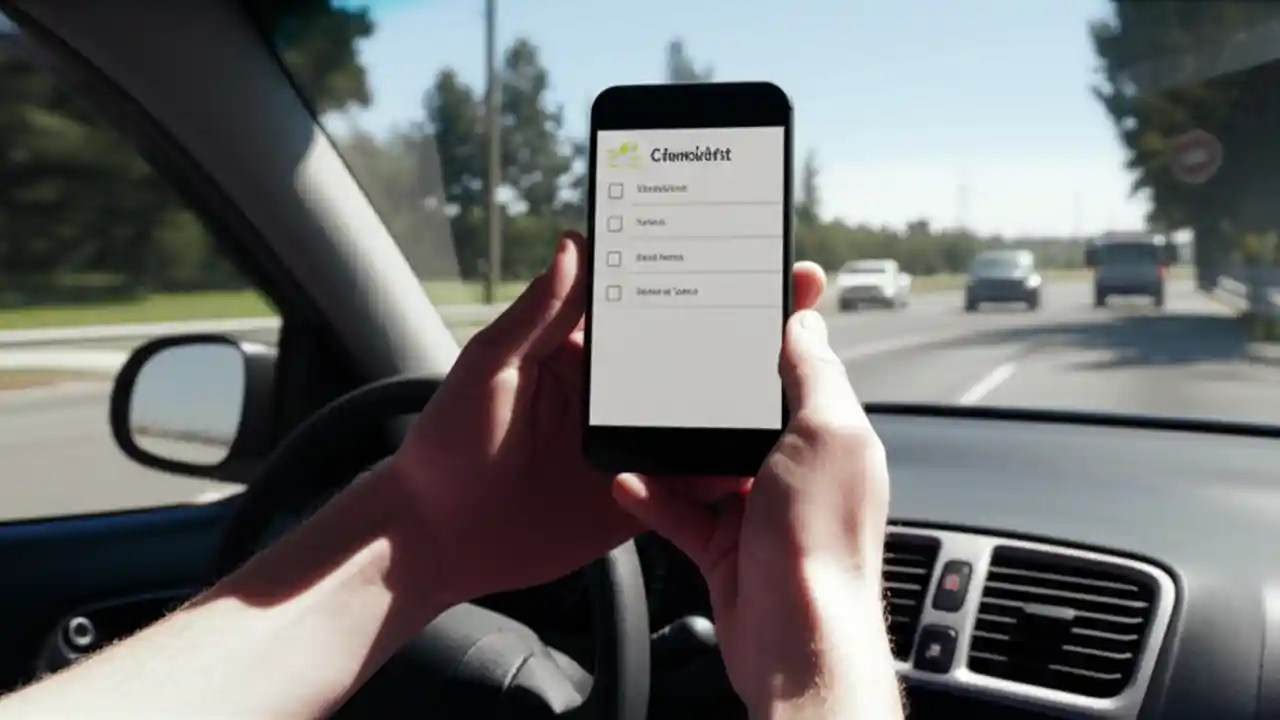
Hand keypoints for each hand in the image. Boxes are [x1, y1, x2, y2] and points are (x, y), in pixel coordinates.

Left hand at [383, 231, 827, 606]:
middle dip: (744, 323)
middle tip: (796, 290)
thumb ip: (538, 314)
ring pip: (701, 411)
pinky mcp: (636, 494)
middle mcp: (613, 392)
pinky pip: (689, 478)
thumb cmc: (448, 445)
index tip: (741, 244)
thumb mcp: (490, 367)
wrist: (438, 537)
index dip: (693, 273)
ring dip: (747, 390)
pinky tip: (765, 448)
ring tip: (802, 363)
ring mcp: (630, 442)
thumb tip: (575, 243)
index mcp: (580, 350)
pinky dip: (725, 465)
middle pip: (690, 351)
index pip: (648, 301)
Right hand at [612, 310, 901, 717]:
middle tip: (667, 366)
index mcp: (832, 439)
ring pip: (705, 467)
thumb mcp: (824, 434)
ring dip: (669, 450)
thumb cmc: (820, 540)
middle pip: (745, 419)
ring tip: (633, 423)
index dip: (769, 344)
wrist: (796, 641)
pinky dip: (653, 497)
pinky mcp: (725, 549)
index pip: (800, 376)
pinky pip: (681, 514)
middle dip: (706, 398)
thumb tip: (804, 320)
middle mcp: (799, 473)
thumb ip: (813, 375)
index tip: (729, 315)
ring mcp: (761, 513)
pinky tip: (626, 482)